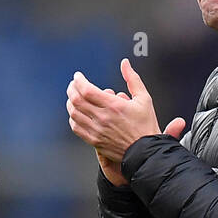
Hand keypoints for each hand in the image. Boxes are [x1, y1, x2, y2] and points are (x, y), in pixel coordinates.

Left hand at [67, 59, 185, 183]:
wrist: (146, 152)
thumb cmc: (146, 127)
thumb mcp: (144, 99)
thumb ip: (133, 79)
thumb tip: (125, 64)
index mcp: (114, 106)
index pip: (86, 90)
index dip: (78, 80)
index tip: (78, 76)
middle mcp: (103, 118)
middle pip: (76, 100)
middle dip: (71, 89)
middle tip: (73, 85)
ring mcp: (97, 131)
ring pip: (74, 113)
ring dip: (70, 102)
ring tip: (73, 97)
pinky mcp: (95, 141)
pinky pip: (76, 128)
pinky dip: (73, 118)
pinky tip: (77, 114)